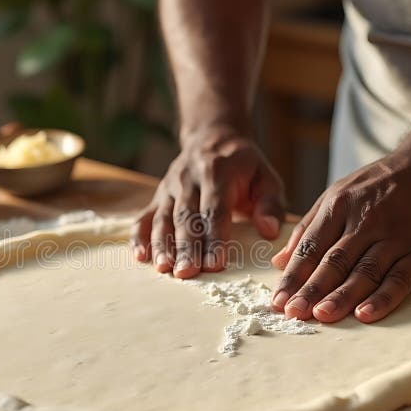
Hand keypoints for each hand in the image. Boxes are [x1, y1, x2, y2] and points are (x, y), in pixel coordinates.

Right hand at [131, 129, 284, 278]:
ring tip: (165, 269)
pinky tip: (140, 257)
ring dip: (162, 245)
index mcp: (217, 172)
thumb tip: (269, 231)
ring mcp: (169, 188)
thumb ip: (270, 204)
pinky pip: (145, 217)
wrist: (212, 138)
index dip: (215, 237)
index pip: (215, 209)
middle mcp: (188, 179)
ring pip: (163, 218)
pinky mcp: (157, 196)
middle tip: (187, 272)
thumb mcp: (266, 177)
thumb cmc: (243, 167)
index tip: (215, 263)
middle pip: (186, 217)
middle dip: (186, 247)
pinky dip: (139, 237)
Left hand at [270, 149, 410, 323]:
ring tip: (322, 317)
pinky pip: (401, 278)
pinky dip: (383, 298)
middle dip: (312, 289)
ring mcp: (395, 236)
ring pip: (365, 272)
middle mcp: (365, 221)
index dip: (293, 275)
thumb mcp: (335, 196)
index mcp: (339, 207)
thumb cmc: (374, 187)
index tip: (278, 301)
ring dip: (342, 296)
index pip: (310, 247)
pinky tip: (365, 315)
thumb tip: (278, 263)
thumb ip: (307, 229)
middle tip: (294, 313)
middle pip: (334, 262)